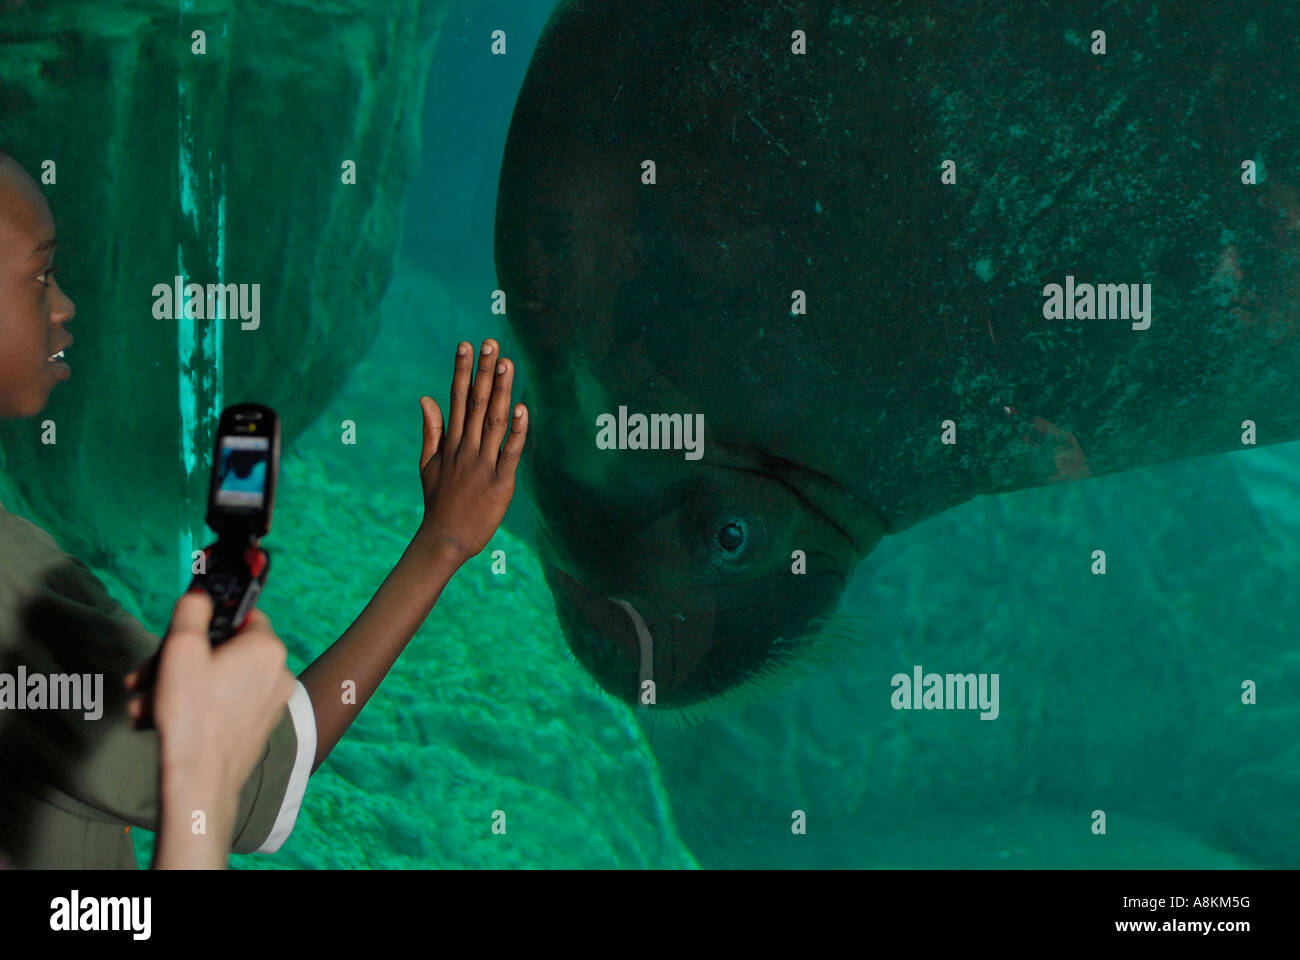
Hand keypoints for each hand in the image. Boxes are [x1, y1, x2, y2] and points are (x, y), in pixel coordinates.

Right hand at [128, 591, 296, 794]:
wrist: (199, 783)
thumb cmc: (190, 714)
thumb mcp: (181, 649)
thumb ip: (191, 611)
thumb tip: (200, 595)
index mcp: (268, 648)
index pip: (242, 614)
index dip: (207, 620)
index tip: (181, 633)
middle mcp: (278, 673)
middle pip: (225, 650)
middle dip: (179, 660)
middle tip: (147, 673)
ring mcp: (270, 703)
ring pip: (218, 680)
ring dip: (177, 686)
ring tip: (145, 702)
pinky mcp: (258, 727)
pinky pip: (223, 705)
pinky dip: (193, 707)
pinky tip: (158, 719)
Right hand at [416, 338, 528, 560]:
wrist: (444, 539)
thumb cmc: (438, 502)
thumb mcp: (427, 464)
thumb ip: (430, 430)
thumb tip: (426, 397)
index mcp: (451, 443)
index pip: (457, 399)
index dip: (462, 371)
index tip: (466, 345)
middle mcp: (466, 448)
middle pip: (477, 403)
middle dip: (484, 372)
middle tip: (491, 343)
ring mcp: (483, 464)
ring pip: (494, 421)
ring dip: (501, 391)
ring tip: (507, 364)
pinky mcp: (501, 482)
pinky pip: (511, 453)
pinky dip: (518, 431)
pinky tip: (523, 408)